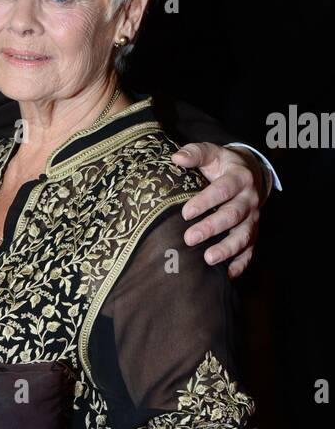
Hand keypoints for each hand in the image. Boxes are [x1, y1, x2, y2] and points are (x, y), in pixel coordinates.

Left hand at [172, 142, 264, 278]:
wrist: (251, 174)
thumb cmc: (223, 165)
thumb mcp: (212, 153)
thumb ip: (195, 153)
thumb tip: (176, 158)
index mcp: (239, 178)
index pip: (222, 190)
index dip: (205, 201)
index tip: (185, 213)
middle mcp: (249, 200)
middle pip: (233, 215)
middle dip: (211, 228)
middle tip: (189, 238)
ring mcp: (252, 219)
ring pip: (243, 236)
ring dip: (227, 249)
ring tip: (208, 259)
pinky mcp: (252, 233)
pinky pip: (250, 251)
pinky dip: (241, 264)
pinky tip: (227, 275)